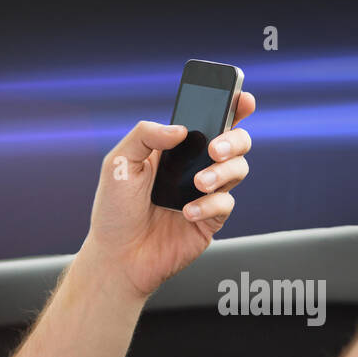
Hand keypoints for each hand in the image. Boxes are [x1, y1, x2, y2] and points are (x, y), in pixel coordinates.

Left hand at [84, 92, 255, 297]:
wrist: (118, 257)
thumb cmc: (115, 211)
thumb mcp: (118, 163)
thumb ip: (145, 135)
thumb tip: (180, 128)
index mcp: (175, 148)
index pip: (208, 121)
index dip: (232, 107)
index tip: (243, 99)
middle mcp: (194, 167)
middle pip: (235, 142)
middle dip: (234, 139)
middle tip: (215, 149)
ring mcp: (205, 193)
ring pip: (238, 170)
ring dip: (223, 172)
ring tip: (198, 183)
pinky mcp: (211, 220)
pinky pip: (226, 204)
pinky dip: (210, 204)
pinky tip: (187, 212)